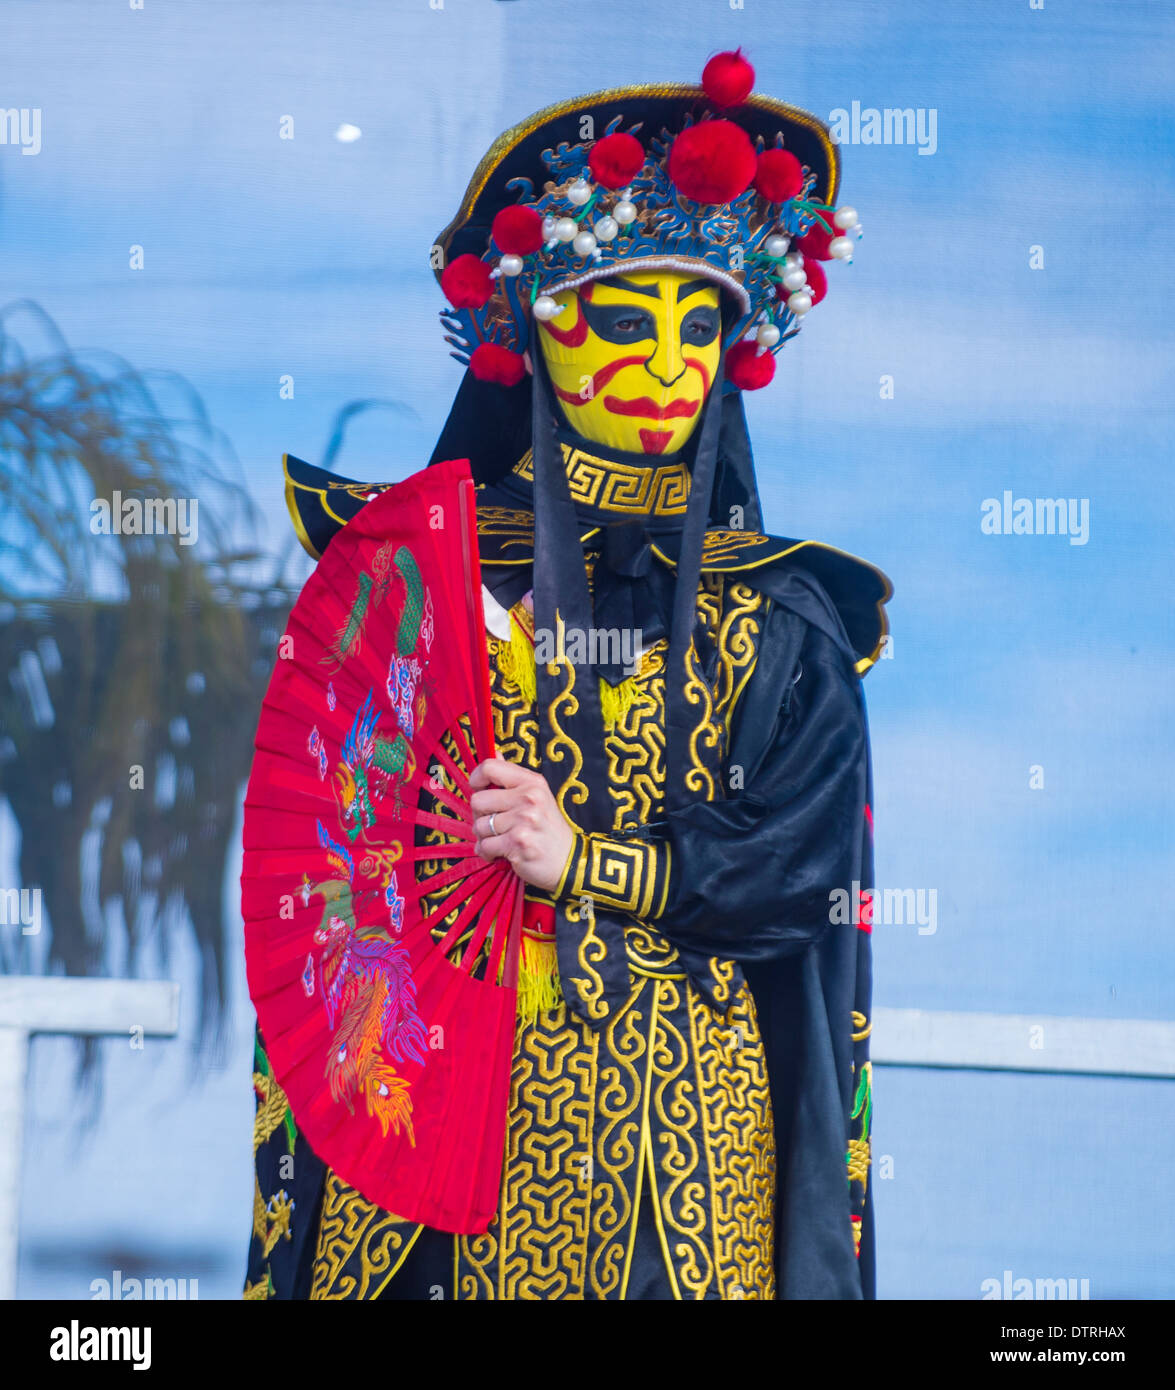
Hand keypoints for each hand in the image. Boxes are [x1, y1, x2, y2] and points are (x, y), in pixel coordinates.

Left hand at [470, 757, 573, 893]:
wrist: (569, 861)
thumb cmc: (547, 829)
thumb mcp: (537, 797)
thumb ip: (512, 777)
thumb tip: (495, 753)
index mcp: (532, 782)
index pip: (490, 767)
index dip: (476, 779)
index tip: (479, 790)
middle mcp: (529, 798)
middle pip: (478, 800)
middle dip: (480, 816)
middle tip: (496, 825)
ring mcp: (524, 821)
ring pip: (479, 826)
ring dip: (485, 838)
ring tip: (502, 841)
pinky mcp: (518, 843)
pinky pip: (484, 846)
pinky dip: (488, 853)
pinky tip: (502, 854)